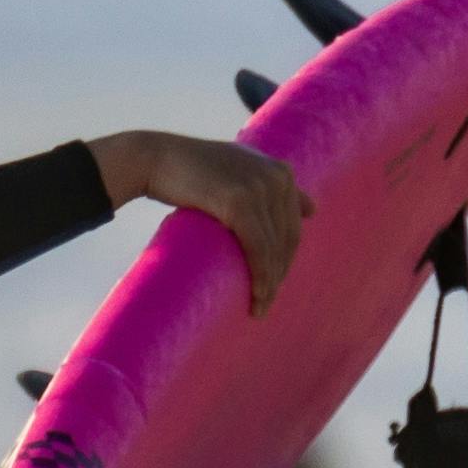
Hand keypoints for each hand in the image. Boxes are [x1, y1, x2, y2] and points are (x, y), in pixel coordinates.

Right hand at [94, 131, 307, 313]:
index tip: (271, 284)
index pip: (292, 226)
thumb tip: (313, 209)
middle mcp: (276, 177)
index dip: (284, 259)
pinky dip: (260, 276)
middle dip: (279, 275)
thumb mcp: (242, 170)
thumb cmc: (193, 170)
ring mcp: (259, 188)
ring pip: (274, 248)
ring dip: (269, 284)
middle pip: (287, 239)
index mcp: (280, 171)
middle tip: (264, 303)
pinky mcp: (239, 202)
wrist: (155, 159)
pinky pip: (258, 249)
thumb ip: (275, 186)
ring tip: (259, 308)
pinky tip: (257, 296)